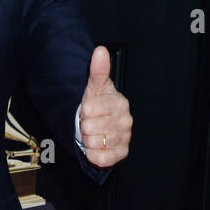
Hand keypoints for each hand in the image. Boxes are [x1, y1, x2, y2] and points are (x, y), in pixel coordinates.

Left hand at [79, 46, 132, 167]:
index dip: (83, 111)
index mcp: (120, 102)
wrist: (101, 126)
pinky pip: (103, 159)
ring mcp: (125, 138)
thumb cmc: (97, 105)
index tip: (86, 110)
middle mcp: (126, 120)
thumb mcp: (94, 87)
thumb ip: (98, 71)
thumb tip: (100, 51)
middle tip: (87, 123)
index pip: (91, 109)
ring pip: (95, 143)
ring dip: (87, 140)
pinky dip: (94, 155)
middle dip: (84, 126)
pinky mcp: (121, 154)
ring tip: (91, 134)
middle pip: (91, 127)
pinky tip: (93, 148)